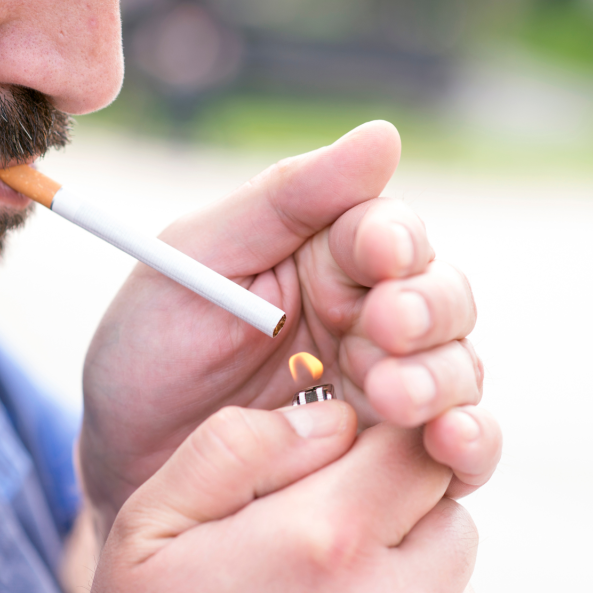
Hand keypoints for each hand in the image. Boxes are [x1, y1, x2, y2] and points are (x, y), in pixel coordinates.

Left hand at [80, 121, 500, 514]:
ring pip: (457, 368)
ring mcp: (389, 388)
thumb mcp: (200, 259)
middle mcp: (371, 318)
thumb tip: (384, 135)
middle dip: (423, 311)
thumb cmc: (152, 349)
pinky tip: (452, 441)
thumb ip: (288, 197)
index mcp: (328, 259)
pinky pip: (457, 449)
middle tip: (386, 327)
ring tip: (390, 395)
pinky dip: (472, 442)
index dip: (393, 241)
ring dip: (439, 377)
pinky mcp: (393, 458)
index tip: (378, 253)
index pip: (390, 234)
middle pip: (442, 299)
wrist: (120, 457)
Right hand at [89, 401, 480, 592]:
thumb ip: (238, 449)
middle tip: (324, 526)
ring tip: (326, 582)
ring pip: (448, 568)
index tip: (333, 465)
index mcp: (323, 540)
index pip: (413, 447)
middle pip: (443, 507)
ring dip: (406, 560)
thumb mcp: (153, 525)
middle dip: (396, 499)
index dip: (374, 443)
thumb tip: (329, 416)